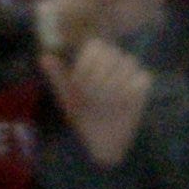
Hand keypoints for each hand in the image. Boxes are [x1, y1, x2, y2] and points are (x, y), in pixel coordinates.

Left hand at [40, 37, 152, 166]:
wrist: (99, 141)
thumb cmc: (83, 115)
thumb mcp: (67, 96)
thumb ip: (58, 75)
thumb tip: (44, 57)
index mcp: (98, 58)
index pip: (94, 47)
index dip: (85, 67)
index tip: (78, 86)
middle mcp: (117, 59)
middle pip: (109, 55)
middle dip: (95, 80)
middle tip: (91, 99)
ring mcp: (133, 70)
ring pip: (123, 68)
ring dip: (109, 90)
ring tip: (103, 105)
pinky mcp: (144, 83)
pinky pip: (136, 82)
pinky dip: (126, 95)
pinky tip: (119, 106)